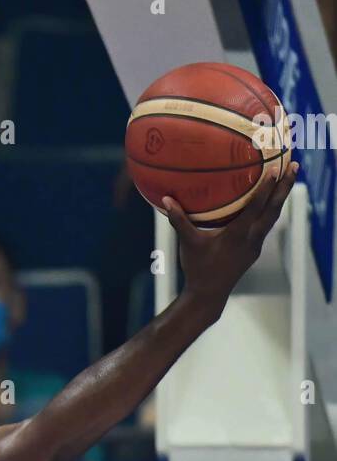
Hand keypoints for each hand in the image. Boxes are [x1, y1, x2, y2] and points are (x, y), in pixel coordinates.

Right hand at [163, 162, 297, 313]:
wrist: (209, 294)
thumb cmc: (198, 268)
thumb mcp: (188, 243)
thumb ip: (179, 220)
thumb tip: (165, 200)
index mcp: (238, 235)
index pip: (256, 207)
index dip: (266, 188)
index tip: (275, 169)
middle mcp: (252, 238)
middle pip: (274, 209)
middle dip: (285, 187)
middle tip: (295, 165)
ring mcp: (255, 244)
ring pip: (273, 216)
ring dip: (281, 197)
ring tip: (288, 177)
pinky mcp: (254, 249)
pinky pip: (266, 224)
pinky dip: (271, 209)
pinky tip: (269, 201)